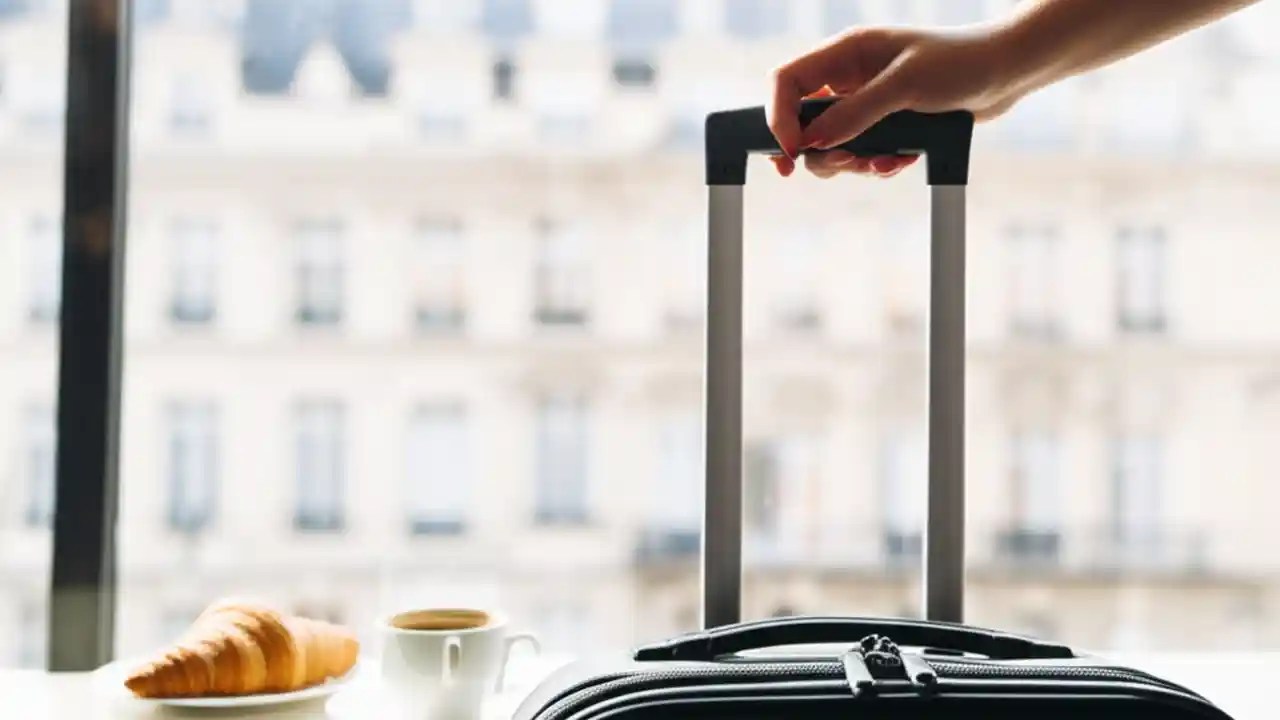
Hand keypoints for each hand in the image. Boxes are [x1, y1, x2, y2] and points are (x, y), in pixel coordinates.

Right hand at [768, 23, 1022, 178]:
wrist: (1007, 72)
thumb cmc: (961, 62)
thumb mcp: (906, 86)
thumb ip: (857, 113)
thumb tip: (813, 142)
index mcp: (845, 53)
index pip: (786, 82)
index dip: (779, 117)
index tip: (793, 151)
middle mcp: (849, 78)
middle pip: (804, 122)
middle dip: (821, 151)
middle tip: (845, 164)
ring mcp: (866, 103)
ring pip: (832, 146)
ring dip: (854, 163)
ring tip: (885, 163)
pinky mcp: (885, 125)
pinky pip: (862, 154)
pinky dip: (878, 164)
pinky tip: (903, 161)